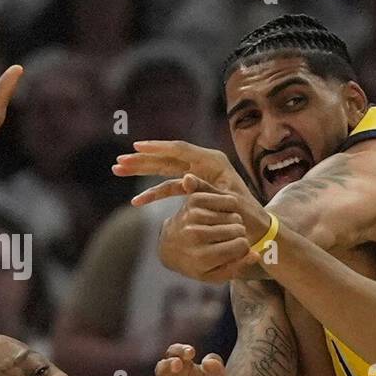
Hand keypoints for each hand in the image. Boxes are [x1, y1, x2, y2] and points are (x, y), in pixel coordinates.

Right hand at [114, 140, 251, 205]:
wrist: (256, 228)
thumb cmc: (247, 215)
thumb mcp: (229, 202)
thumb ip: (207, 190)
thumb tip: (184, 178)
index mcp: (213, 162)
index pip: (180, 150)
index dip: (157, 148)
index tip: (136, 147)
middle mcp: (204, 164)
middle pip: (167, 158)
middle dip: (142, 160)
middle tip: (119, 162)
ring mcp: (197, 175)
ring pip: (165, 170)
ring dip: (143, 171)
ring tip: (119, 170)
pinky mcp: (194, 188)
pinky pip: (170, 186)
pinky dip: (154, 193)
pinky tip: (137, 201)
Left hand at [154, 175, 268, 282]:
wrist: (169, 246)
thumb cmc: (196, 263)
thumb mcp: (215, 275)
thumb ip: (237, 267)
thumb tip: (256, 254)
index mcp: (201, 257)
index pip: (241, 246)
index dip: (244, 248)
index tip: (238, 250)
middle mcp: (195, 236)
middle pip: (238, 229)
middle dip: (240, 235)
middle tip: (231, 239)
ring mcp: (193, 216)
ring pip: (233, 216)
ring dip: (234, 222)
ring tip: (224, 229)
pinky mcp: (193, 201)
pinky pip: (225, 200)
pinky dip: (229, 207)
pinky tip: (223, 216)